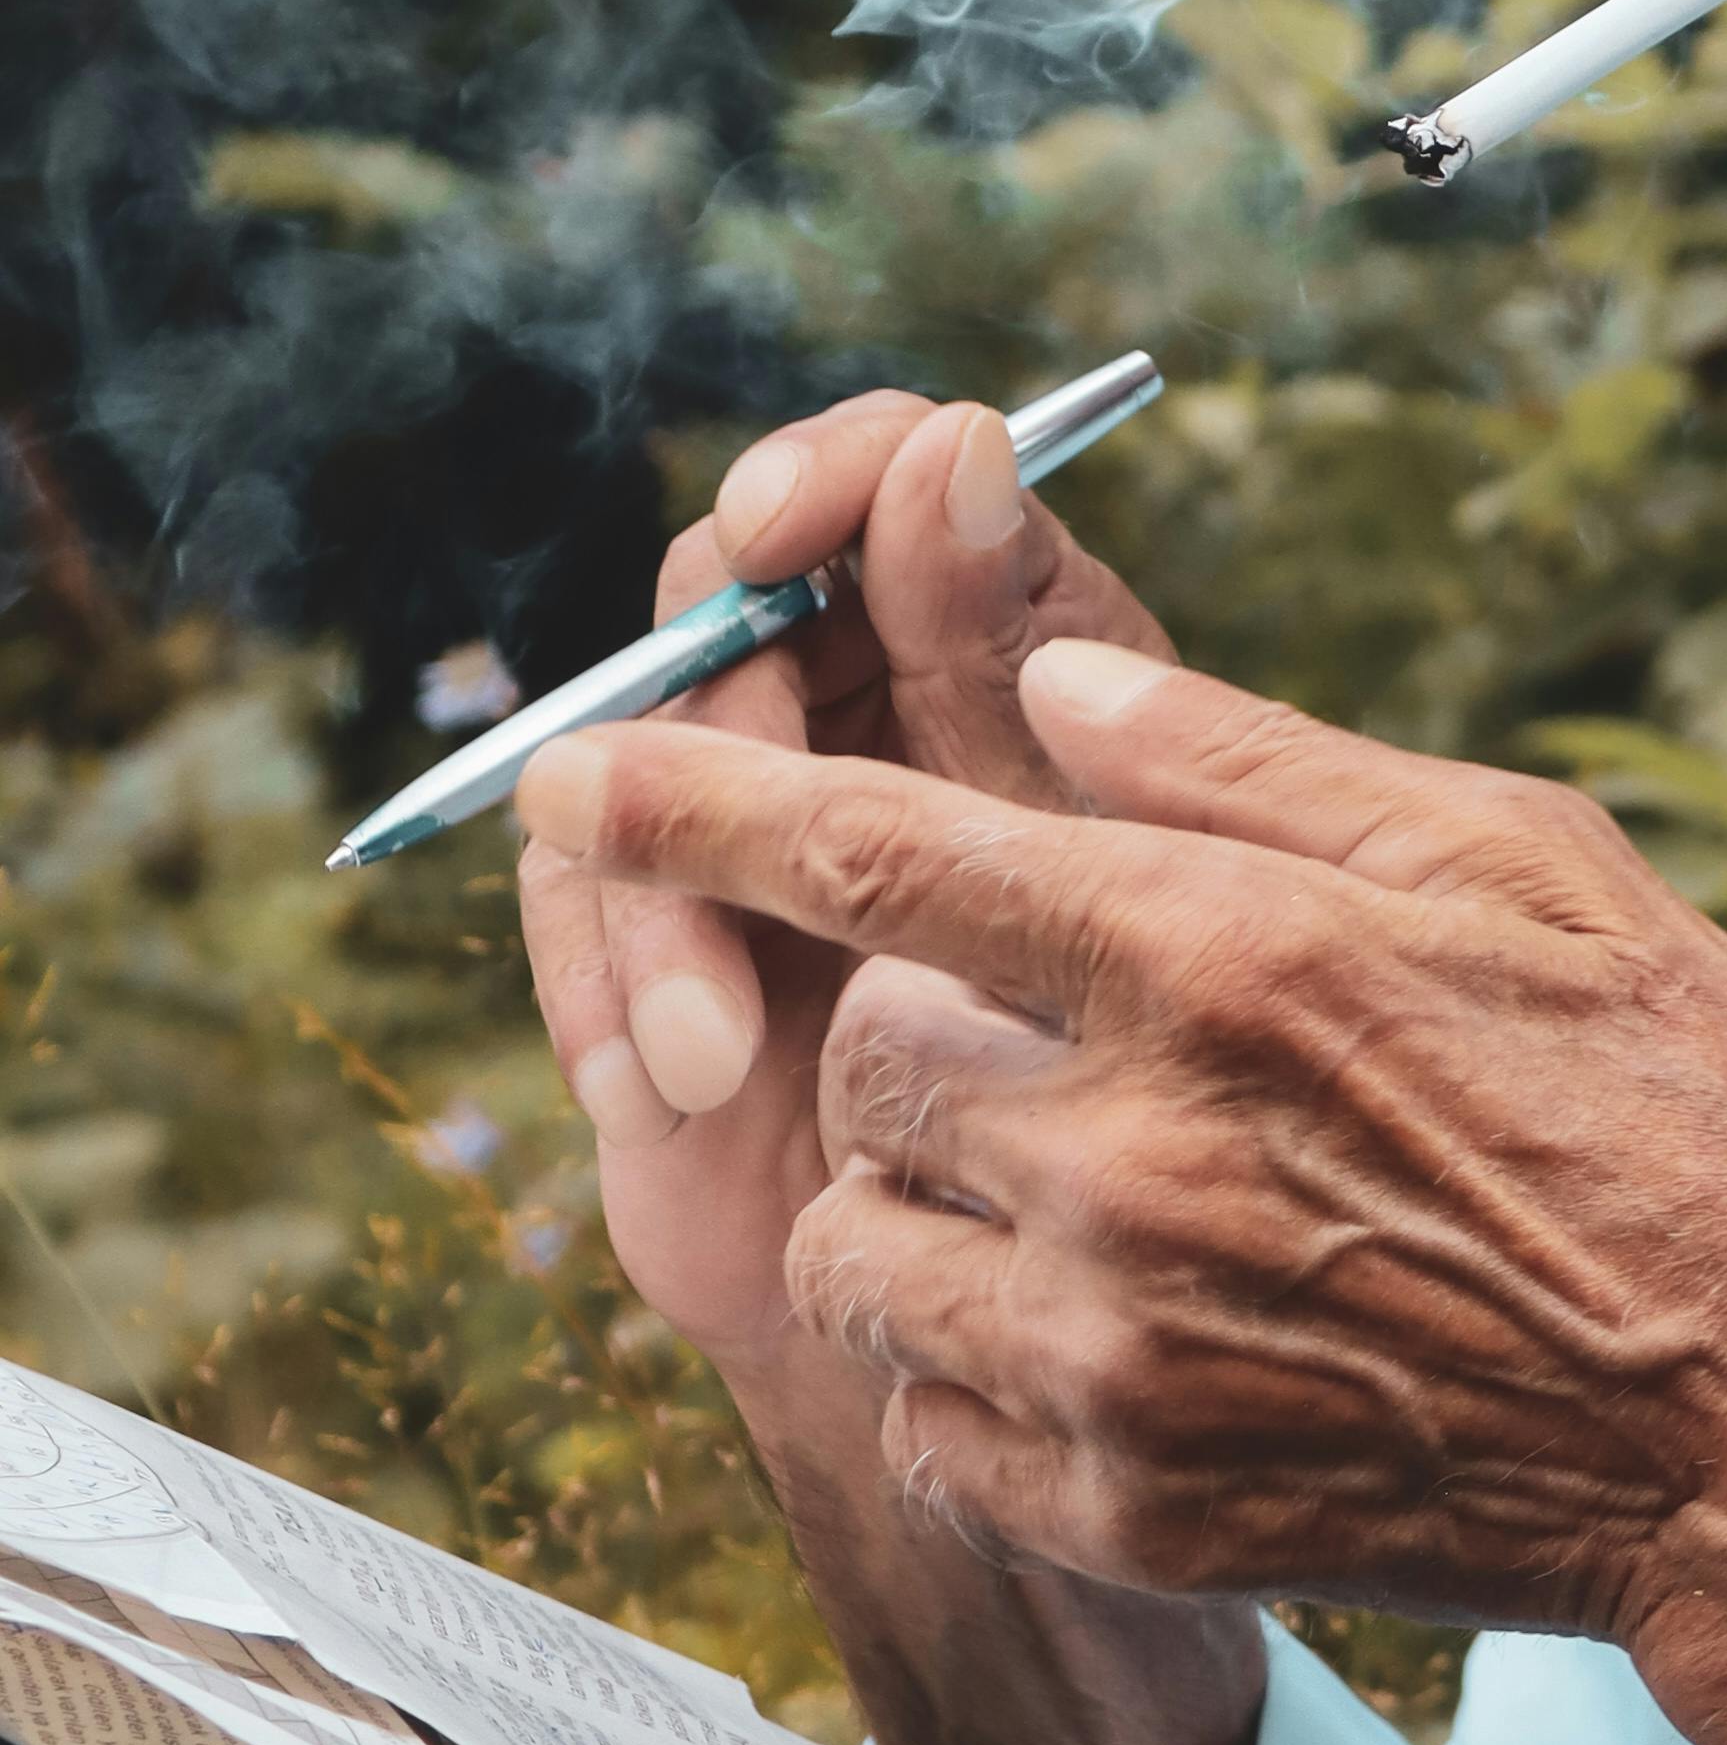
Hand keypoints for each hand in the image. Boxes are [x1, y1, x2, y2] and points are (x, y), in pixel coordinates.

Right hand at [514, 393, 1175, 1386]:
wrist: (1048, 1302)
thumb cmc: (1132, 1070)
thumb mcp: (1095, 853)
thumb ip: (1015, 650)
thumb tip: (955, 442)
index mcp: (983, 646)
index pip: (881, 484)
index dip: (820, 477)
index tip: (780, 526)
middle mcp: (843, 710)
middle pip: (713, 617)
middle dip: (709, 728)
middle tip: (739, 825)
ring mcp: (731, 824)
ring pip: (619, 777)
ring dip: (651, 912)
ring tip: (713, 1057)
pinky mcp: (652, 941)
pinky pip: (576, 918)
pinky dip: (607, 1000)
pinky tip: (668, 1097)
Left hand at [518, 650, 1726, 1744]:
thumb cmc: (1688, 1110)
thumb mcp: (1527, 868)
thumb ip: (1258, 769)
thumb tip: (1042, 677)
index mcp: (1228, 956)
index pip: (873, 853)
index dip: (691, 803)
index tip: (573, 773)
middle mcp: (1138, 1152)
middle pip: (866, 1056)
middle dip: (943, 1038)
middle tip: (1105, 1063)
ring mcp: (1120, 1351)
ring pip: (859, 1246)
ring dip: (934, 1210)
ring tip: (1104, 1209)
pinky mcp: (1129, 1511)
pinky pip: (924, 1418)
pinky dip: (978, 1369)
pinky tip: (1131, 1343)